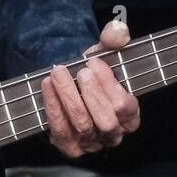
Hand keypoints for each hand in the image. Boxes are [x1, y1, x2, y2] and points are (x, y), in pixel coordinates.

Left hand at [41, 18, 140, 158]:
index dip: (110, 85)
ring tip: (58, 73)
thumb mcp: (104, 53)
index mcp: (129, 115)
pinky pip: (61, 130)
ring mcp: (91, 143)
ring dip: (69, 97)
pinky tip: (47, 85)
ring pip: (82, 125)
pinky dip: (52, 106)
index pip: (125, 106)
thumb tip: (117, 30)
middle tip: (80, 71)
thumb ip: (114, 39)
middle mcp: (113, 134)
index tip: (94, 63)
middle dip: (92, 95)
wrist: (67, 87)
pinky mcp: (69, 146)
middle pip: (106, 121)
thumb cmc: (91, 73)